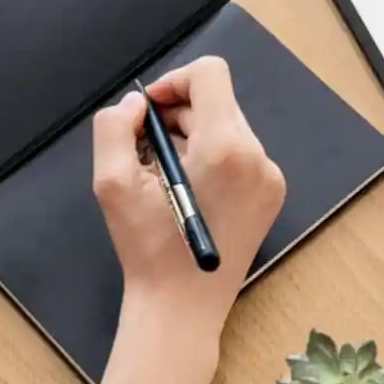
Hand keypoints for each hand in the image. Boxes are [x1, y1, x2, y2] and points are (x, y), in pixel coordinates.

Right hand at [91, 56, 286, 325]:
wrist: (182, 309)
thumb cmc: (147, 249)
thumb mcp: (112, 183)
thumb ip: (116, 127)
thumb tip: (137, 105)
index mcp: (225, 146)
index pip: (209, 74)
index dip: (173, 81)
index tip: (149, 110)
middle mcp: (257, 156)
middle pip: (218, 102)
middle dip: (178, 116)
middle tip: (146, 150)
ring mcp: (269, 177)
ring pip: (228, 127)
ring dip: (192, 138)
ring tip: (164, 176)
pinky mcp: (271, 195)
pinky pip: (240, 155)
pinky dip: (211, 159)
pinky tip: (187, 192)